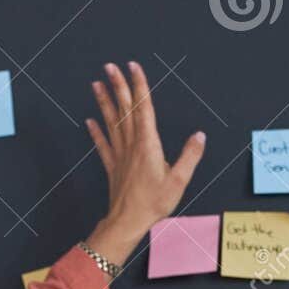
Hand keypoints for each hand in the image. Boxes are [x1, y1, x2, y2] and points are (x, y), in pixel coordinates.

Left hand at [84, 60, 205, 266]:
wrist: (127, 222)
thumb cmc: (154, 203)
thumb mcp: (179, 181)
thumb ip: (190, 156)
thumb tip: (200, 135)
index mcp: (148, 144)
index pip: (144, 108)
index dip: (139, 86)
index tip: (133, 67)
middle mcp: (132, 145)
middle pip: (125, 109)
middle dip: (118, 85)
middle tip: (110, 66)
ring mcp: (119, 155)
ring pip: (111, 122)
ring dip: (104, 102)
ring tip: (96, 84)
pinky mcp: (112, 167)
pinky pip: (102, 145)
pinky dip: (96, 131)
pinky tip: (88, 120)